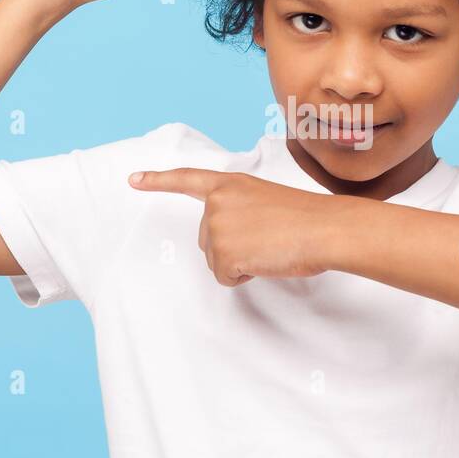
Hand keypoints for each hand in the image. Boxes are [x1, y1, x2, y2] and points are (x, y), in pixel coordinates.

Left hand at [128, 168, 347, 285]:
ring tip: (271, 247)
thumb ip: (241, 211)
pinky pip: (226, 277)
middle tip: (268, 238)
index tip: (133, 180)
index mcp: (231, 184)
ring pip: (217, 260)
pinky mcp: (222, 252)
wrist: (324, 229)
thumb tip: (235, 241)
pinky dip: (245, 276)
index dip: (158, 180)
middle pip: (208, 239)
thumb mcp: (266, 201)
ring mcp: (217, 227)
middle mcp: (217, 202)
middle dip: (233, 247)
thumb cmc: (308, 218)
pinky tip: (266, 260)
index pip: (188, 180)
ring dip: (242, 261)